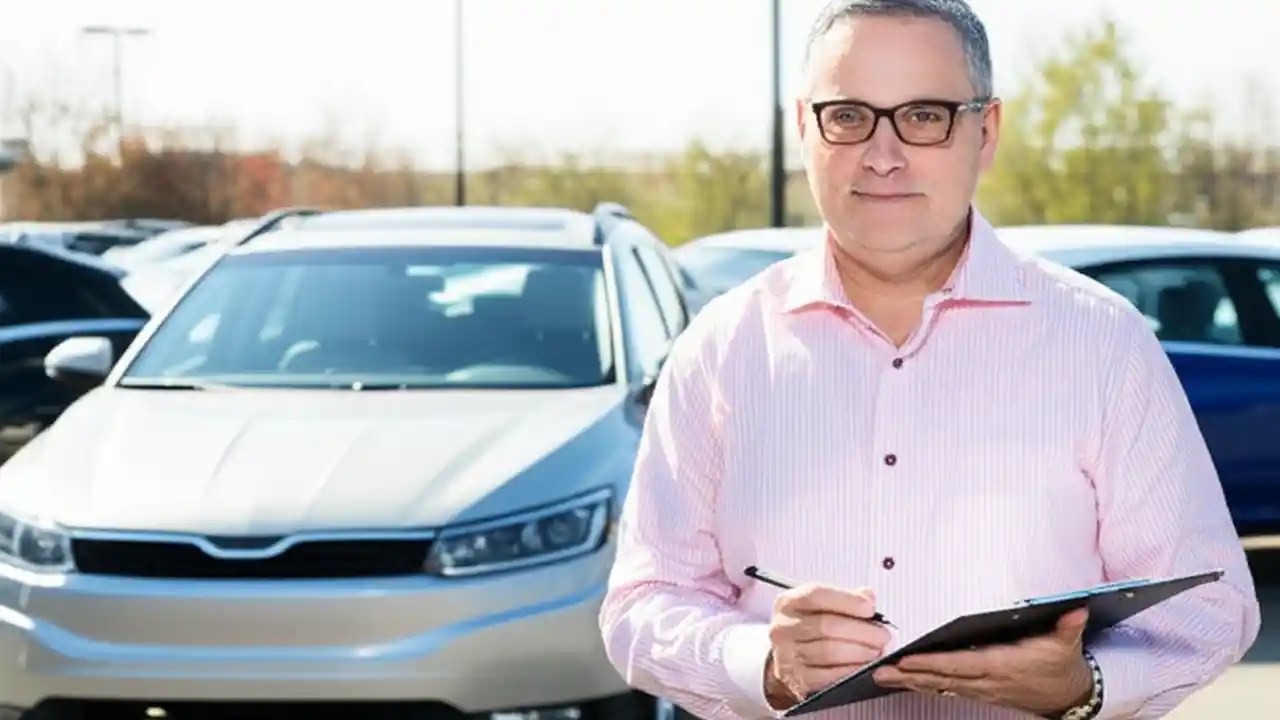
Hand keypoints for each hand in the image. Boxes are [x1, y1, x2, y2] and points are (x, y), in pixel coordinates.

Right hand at [763, 584, 891, 708]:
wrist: (790, 659)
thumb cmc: (810, 629)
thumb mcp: (821, 606)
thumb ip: (845, 598)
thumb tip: (867, 597)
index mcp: (789, 603)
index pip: (816, 596)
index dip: (847, 601)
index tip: (869, 607)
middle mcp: (783, 627)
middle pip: (826, 626)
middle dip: (862, 631)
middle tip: (882, 635)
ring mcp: (787, 655)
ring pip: (829, 652)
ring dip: (860, 652)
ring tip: (876, 650)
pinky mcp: (798, 680)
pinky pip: (829, 676)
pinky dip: (852, 670)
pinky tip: (864, 666)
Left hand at [872, 608, 1093, 716]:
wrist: (1069, 696)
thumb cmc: (1061, 665)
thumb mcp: (1067, 644)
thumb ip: (1068, 627)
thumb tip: (1075, 610)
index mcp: (1005, 665)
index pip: (963, 664)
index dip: (935, 663)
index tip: (910, 659)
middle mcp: (989, 680)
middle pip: (944, 678)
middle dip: (911, 674)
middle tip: (881, 670)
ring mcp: (982, 689)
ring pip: (940, 685)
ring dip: (910, 682)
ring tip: (881, 675)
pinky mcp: (979, 692)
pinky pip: (946, 689)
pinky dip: (923, 685)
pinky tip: (903, 681)